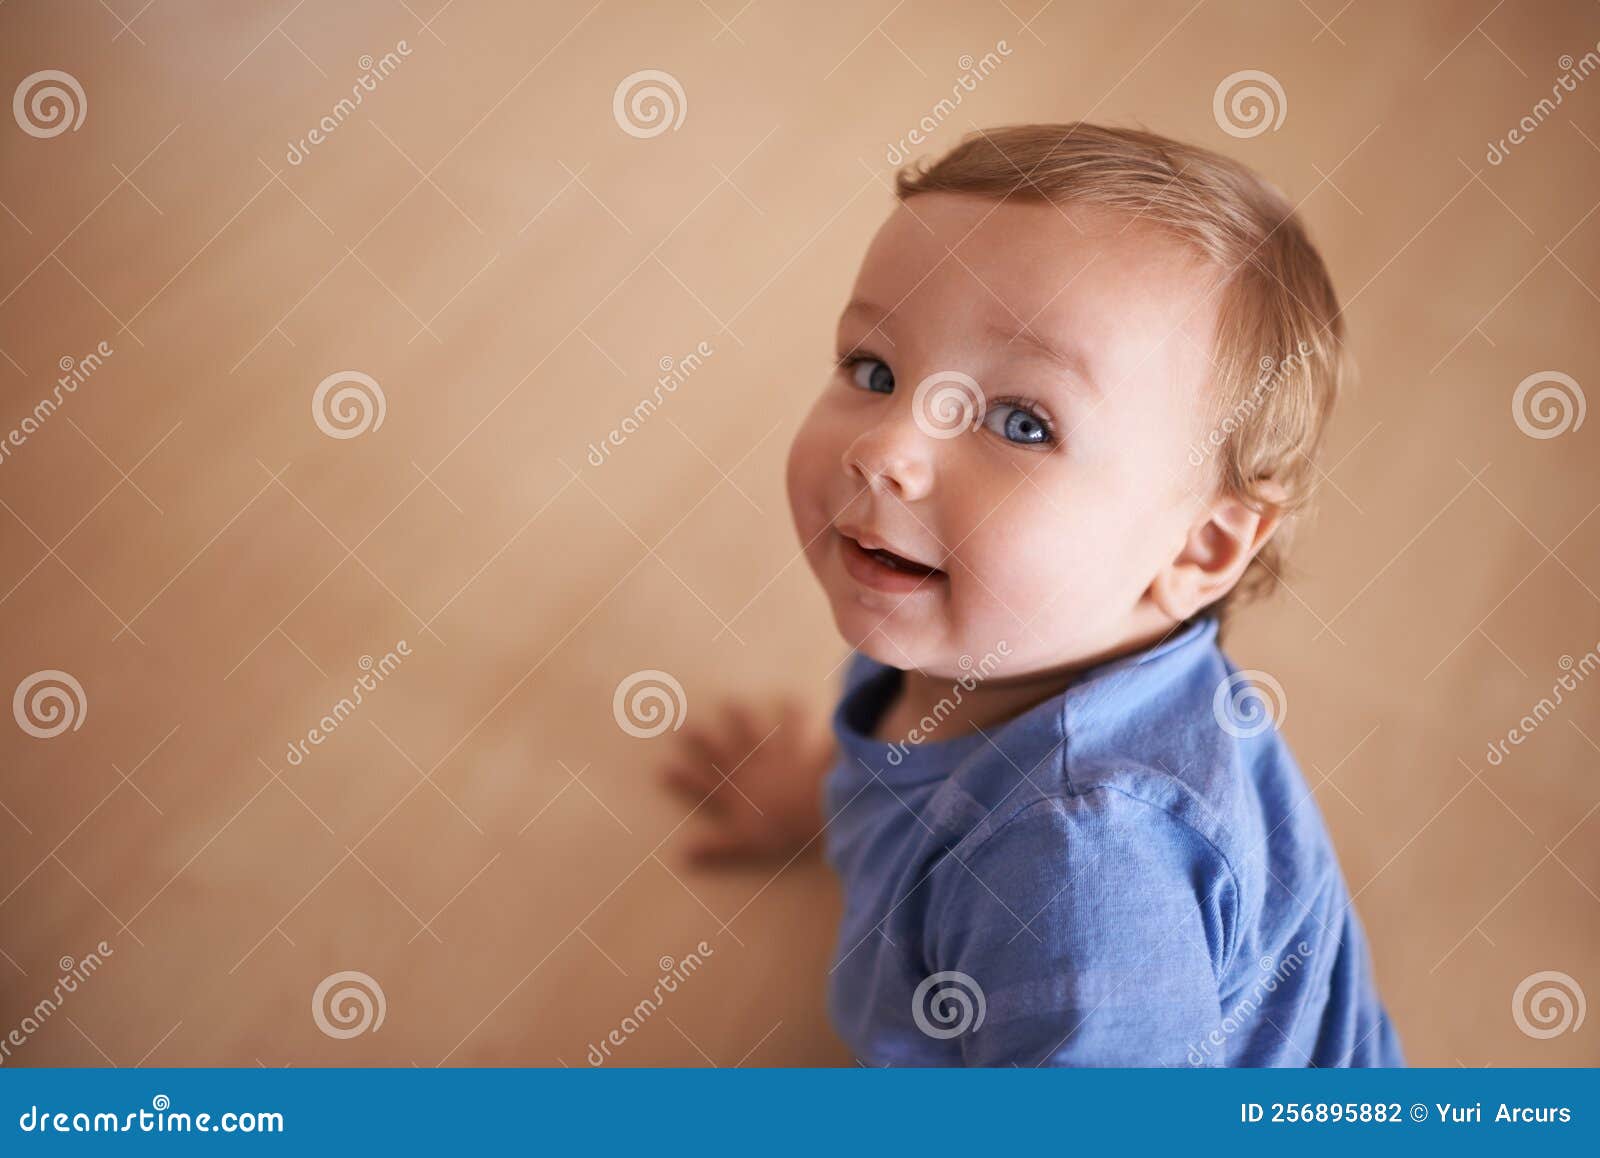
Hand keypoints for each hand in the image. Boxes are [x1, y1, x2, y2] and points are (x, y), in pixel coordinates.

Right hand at [657, 694, 834, 863]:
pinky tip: (793, 695)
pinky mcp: (796, 751)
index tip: (662, 767)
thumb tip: (682, 853)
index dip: (684, 779)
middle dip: (704, 740)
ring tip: (730, 701)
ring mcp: (770, 759)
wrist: (808, 807)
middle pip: (723, 754)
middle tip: (685, 724)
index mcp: (736, 796)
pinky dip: (794, 713)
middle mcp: (749, 773)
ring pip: (752, 735)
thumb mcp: (743, 844)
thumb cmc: (779, 831)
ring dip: (742, 718)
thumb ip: (716, 847)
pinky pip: (794, 729)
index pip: (704, 787)